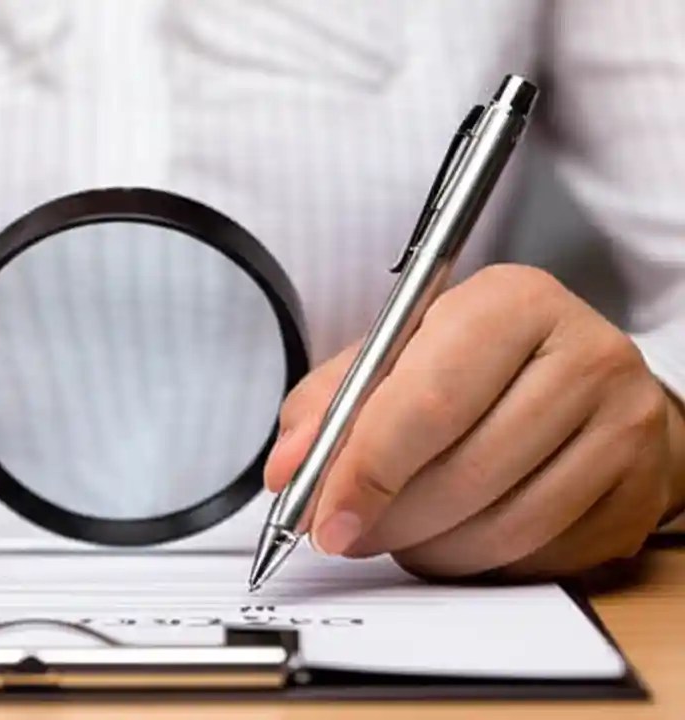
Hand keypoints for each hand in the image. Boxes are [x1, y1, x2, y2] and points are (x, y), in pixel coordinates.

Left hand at [266, 264, 684, 579]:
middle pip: (465, 471)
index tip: (319, 516)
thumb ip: (332, 402)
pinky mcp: (639, 491)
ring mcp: (625, 426)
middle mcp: (585, 355)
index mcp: (514, 302)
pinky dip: (478, 561)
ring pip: (504, 525)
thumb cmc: (475, 364)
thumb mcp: (397, 353)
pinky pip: (540, 555)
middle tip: (343, 534)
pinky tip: (450, 539)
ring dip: (428, 547)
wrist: (584, 379)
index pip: (429, 399)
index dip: (365, 468)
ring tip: (394, 534)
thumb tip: (286, 468)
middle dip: (387, 518)